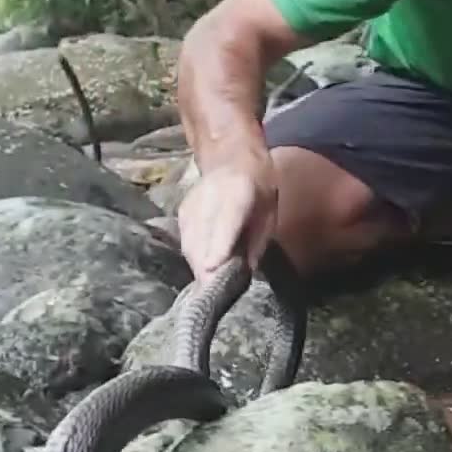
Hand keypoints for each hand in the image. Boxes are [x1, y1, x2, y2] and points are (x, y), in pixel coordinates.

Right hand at [176, 155, 278, 280]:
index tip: (212, 268)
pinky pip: (185, 239)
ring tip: (208, 287)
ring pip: (190, 241)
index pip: (226, 221)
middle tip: (213, 293)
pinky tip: (202, 269)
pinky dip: (193, 256)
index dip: (218, 245)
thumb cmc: (259, 189)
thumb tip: (246, 270)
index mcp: (238, 192)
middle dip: (205, 267)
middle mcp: (209, 197)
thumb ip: (257, 240)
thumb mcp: (269, 213)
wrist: (233, 159)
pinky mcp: (182, 212)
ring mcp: (192, 204)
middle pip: (203, 236)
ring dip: (197, 265)